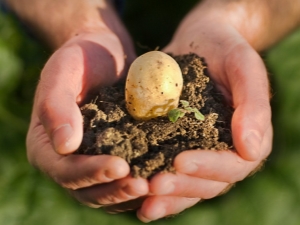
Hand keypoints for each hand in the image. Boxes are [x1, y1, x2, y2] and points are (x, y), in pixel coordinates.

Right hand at [26, 31, 148, 207]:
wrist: (105, 54)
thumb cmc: (82, 58)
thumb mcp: (65, 71)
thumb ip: (56, 105)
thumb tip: (65, 146)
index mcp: (47, 145)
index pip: (65, 170)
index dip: (91, 173)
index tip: (120, 167)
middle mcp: (69, 161)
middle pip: (89, 191)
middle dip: (116, 190)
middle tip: (144, 186)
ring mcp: (93, 161)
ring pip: (109, 191)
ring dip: (131, 194)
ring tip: (156, 187)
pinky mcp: (117, 156)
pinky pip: (126, 179)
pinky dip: (142, 183)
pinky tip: (162, 178)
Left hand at [136, 2, 271, 221]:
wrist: (198, 40)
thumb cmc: (223, 47)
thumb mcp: (242, 64)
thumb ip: (254, 103)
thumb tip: (253, 150)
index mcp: (245, 137)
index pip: (233, 165)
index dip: (209, 167)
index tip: (180, 162)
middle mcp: (222, 151)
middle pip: (207, 183)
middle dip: (181, 187)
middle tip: (154, 185)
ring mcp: (197, 150)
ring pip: (186, 185)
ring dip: (166, 197)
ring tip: (142, 200)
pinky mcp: (173, 144)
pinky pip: (166, 171)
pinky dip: (153, 187)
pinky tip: (135, 194)